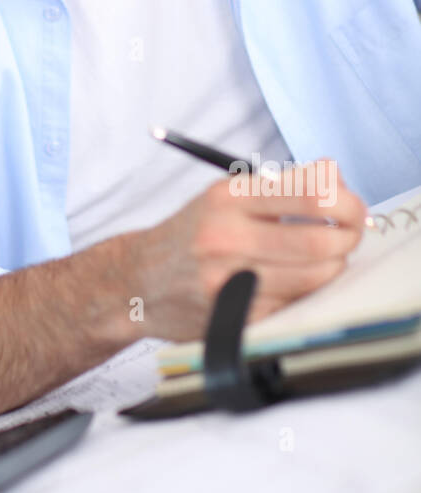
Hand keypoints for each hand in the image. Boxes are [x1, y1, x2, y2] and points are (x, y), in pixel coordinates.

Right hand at [134, 158, 366, 341]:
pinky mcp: (237, 316)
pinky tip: (296, 279)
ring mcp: (231, 280)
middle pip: (321, 240)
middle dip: (348, 237)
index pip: (309, 194)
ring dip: (333, 265)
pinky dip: (307, 289)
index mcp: (227, 198)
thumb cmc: (192, 234)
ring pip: (316, 276)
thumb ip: (281, 185)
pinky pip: (297, 301)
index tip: (354, 206)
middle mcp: (226, 237)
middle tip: (350, 234)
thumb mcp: (225, 196)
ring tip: (326, 256)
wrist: (138, 282)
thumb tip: (335, 176)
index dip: (346, 201)